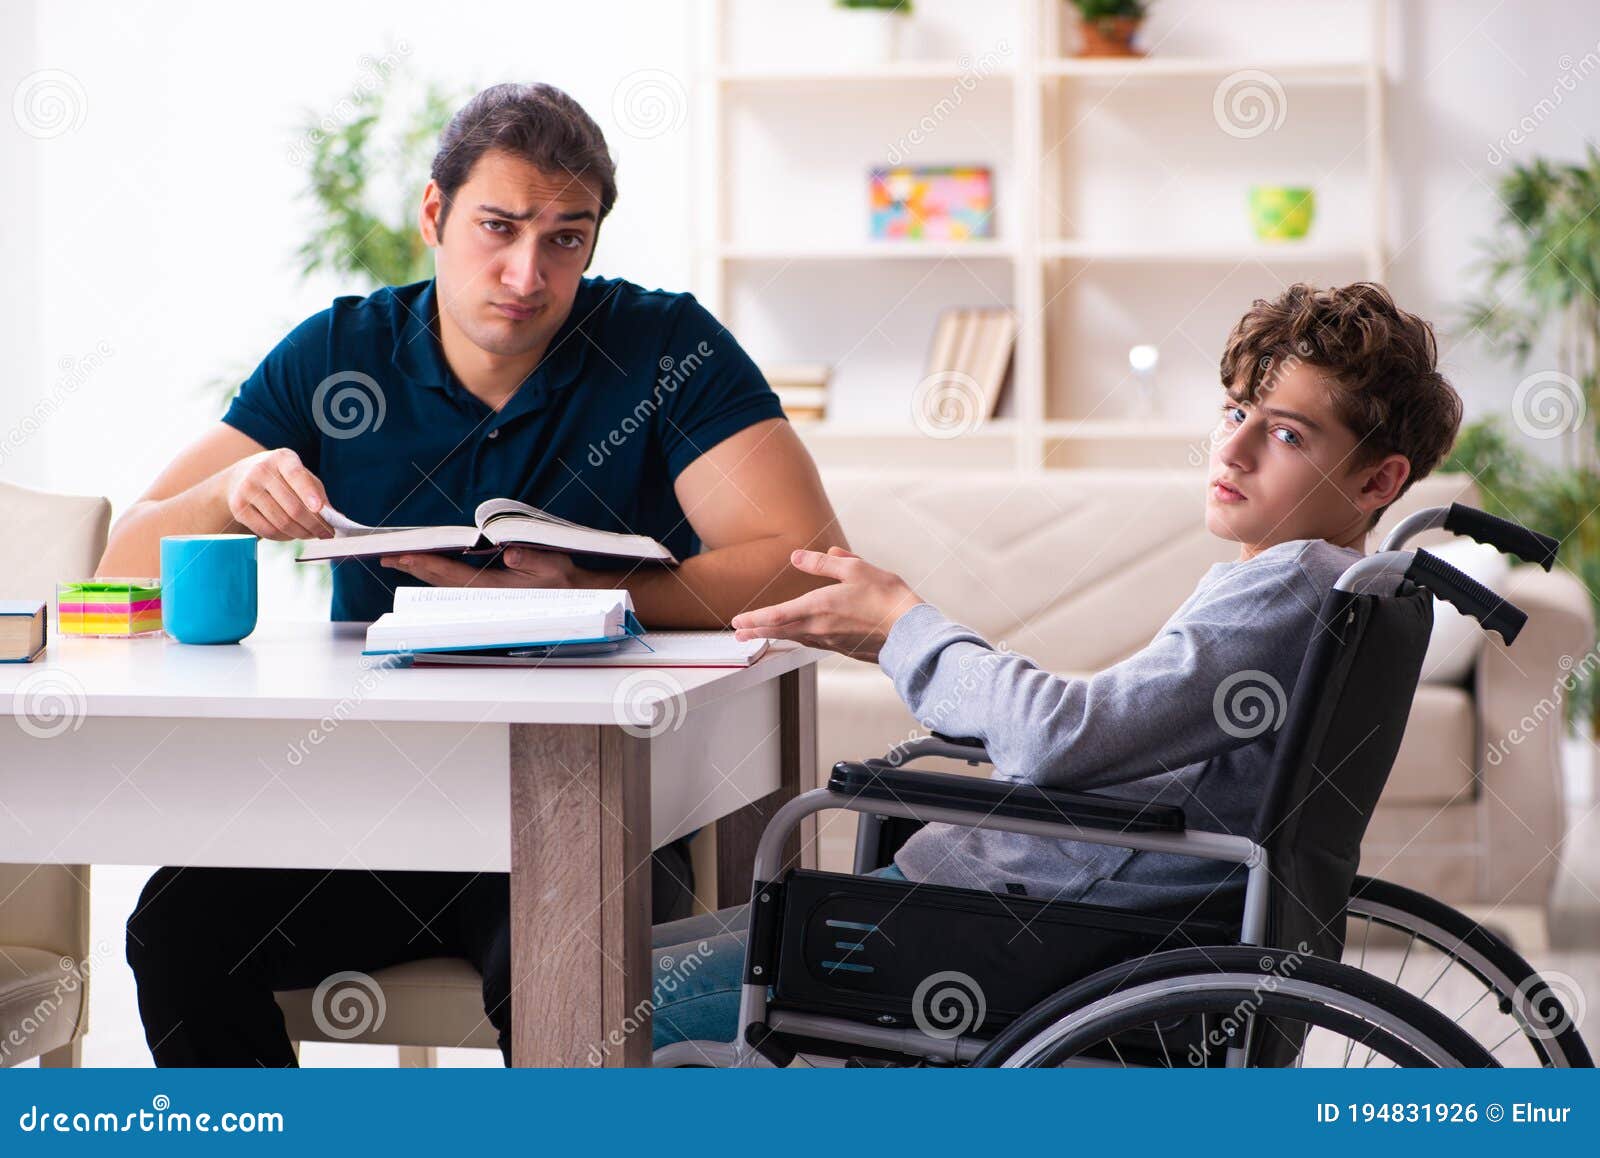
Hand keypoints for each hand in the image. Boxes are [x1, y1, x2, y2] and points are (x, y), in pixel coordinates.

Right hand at [224, 448, 331, 539]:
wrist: (242, 476)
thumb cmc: (282, 477)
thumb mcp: (301, 476)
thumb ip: (318, 493)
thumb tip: (336, 517)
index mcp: (282, 458)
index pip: (296, 475)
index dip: (308, 493)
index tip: (319, 509)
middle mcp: (261, 471)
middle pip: (293, 507)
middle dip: (314, 525)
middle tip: (327, 534)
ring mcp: (247, 489)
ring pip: (281, 522)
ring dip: (302, 534)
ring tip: (312, 534)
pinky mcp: (238, 508)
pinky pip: (267, 531)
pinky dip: (285, 537)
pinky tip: (293, 535)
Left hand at [380, 546, 590, 588]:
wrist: (574, 595)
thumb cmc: (562, 579)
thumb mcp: (553, 564)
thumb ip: (531, 559)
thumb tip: (507, 555)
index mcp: (495, 587)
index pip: (452, 574)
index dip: (426, 564)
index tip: (403, 556)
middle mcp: (484, 593)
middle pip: (439, 580)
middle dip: (413, 568)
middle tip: (386, 556)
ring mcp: (484, 594)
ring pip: (443, 583)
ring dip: (420, 572)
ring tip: (398, 560)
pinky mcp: (486, 591)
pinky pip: (453, 583)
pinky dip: (435, 574)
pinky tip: (426, 566)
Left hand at [731, 547, 922, 662]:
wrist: (909, 631)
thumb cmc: (886, 598)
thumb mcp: (854, 569)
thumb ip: (823, 563)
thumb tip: (797, 557)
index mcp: (819, 607)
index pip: (777, 614)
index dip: (755, 618)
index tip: (738, 622)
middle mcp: (820, 628)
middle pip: (780, 630)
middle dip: (757, 631)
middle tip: (739, 634)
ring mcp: (830, 641)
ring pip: (795, 637)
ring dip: (775, 635)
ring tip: (761, 634)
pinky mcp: (842, 648)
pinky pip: (812, 642)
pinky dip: (798, 638)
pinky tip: (799, 635)